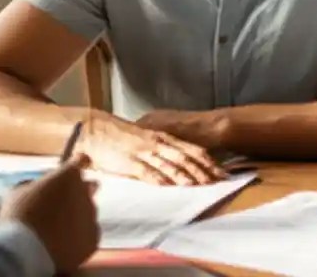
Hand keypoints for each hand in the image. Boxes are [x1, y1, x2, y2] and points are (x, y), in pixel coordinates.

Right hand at [0, 153, 98, 272]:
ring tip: (56, 230)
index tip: (73, 169)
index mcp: (69, 175)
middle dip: (78, 192)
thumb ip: (37, 185)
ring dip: (77, 216)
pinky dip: (79, 237)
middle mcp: (86, 193)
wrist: (25, 253)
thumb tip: (41, 188)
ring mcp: (91, 217)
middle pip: (89, 187)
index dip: (77, 163)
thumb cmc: (18, 217)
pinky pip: (88, 234)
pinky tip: (63, 244)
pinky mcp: (93, 240)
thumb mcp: (19, 192)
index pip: (82, 160)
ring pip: (88, 212)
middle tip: (62, 203)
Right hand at [81, 114, 225, 185]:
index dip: (208, 161)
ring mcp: (144, 153)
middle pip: (186, 158)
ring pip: (171, 165)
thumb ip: (161, 148)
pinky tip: (170, 187)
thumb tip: (177, 161)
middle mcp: (157, 144)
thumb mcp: (146, 138)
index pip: (191, 149)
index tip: (221, 171)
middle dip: (204, 170)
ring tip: (201, 185)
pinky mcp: (130, 162)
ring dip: (187, 176)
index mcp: (163, 137)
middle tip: (218, 181)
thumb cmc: (120, 136)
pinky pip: (148, 172)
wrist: (95, 130)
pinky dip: (161, 179)